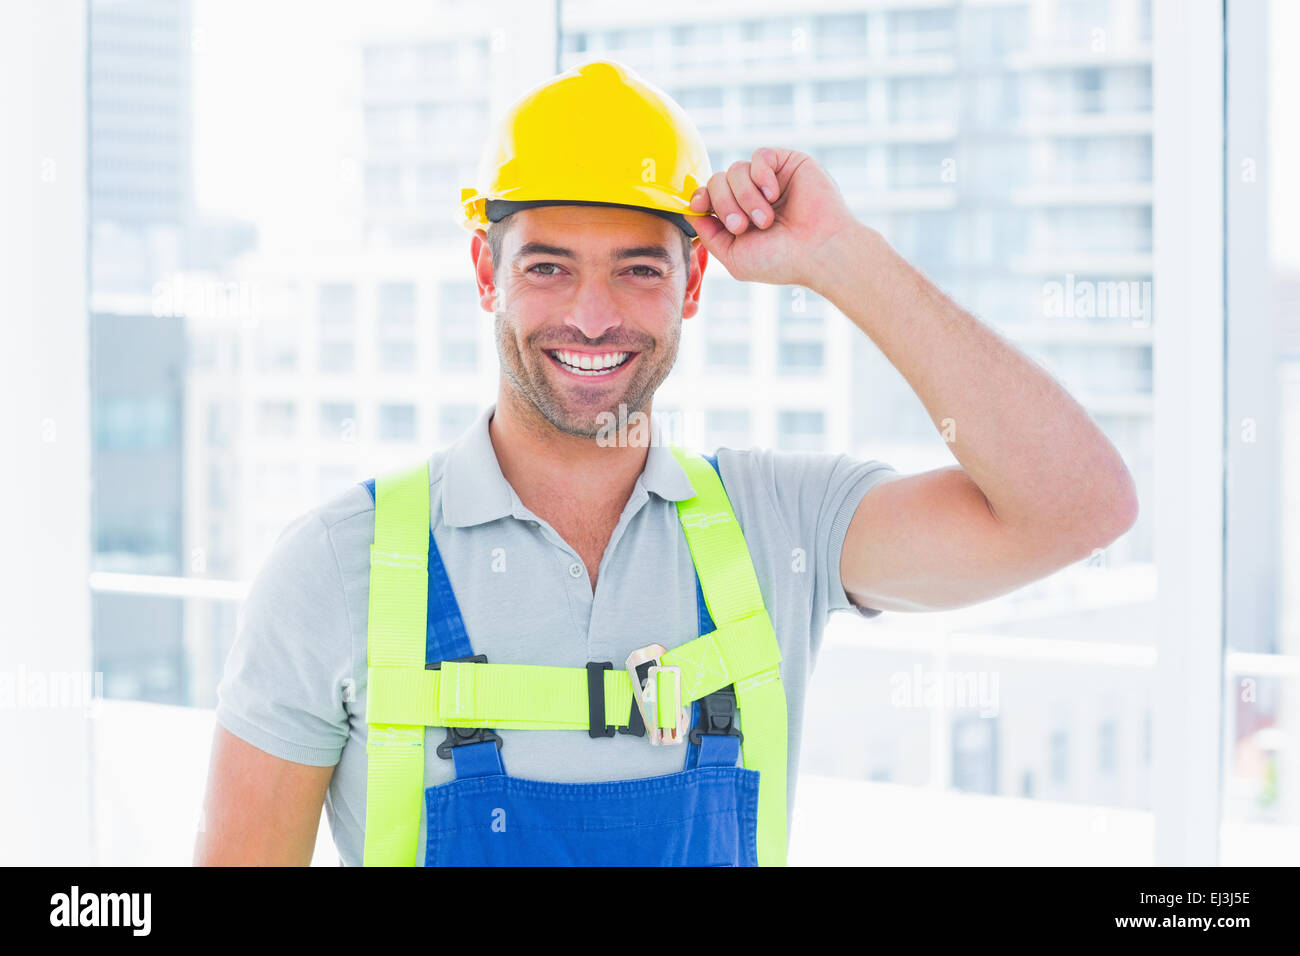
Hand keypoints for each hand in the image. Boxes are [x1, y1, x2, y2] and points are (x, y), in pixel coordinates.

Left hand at [688, 147, 859, 288]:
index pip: (707, 196)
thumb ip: (708, 234)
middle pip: (717, 180)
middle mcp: (751, 196)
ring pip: (735, 169)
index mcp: (738, 216)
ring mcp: (769, 179)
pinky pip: (759, 157)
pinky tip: (774, 195)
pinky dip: (761, 177)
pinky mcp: (787, 163)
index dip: (699, 197)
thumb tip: (690, 209)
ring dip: (745, 197)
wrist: (819, 252)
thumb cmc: (781, 261)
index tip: (701, 207)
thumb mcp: (733, 256)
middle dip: (724, 204)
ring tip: (765, 219)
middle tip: (743, 226)